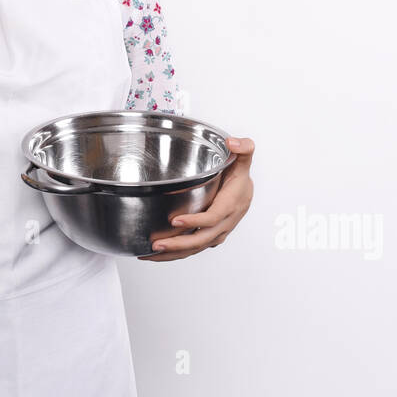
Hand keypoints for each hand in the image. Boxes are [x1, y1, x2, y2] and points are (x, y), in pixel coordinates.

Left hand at [138, 135, 254, 260]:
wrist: (246, 191)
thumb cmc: (240, 175)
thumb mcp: (243, 158)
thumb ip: (243, 147)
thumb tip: (232, 142)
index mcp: (231, 204)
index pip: (213, 217)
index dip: (195, 221)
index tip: (175, 221)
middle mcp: (225, 222)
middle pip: (202, 239)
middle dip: (178, 245)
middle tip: (156, 245)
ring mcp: (218, 232)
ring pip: (196, 248)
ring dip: (174, 253)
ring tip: (149, 254)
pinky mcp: (211, 236)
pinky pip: (194, 248)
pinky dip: (177, 254)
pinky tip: (158, 254)